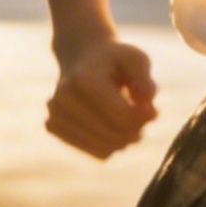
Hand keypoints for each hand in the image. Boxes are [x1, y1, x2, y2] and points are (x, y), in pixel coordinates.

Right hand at [46, 36, 158, 158]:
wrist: (80, 55)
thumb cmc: (114, 59)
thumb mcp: (135, 58)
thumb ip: (145, 80)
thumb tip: (149, 108)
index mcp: (83, 80)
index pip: (122, 117)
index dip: (144, 118)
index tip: (153, 110)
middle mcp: (63, 99)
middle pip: (114, 136)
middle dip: (136, 131)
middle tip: (145, 118)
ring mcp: (54, 114)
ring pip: (106, 149)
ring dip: (125, 139)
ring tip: (129, 120)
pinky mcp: (53, 127)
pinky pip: (96, 152)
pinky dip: (111, 144)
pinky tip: (112, 125)